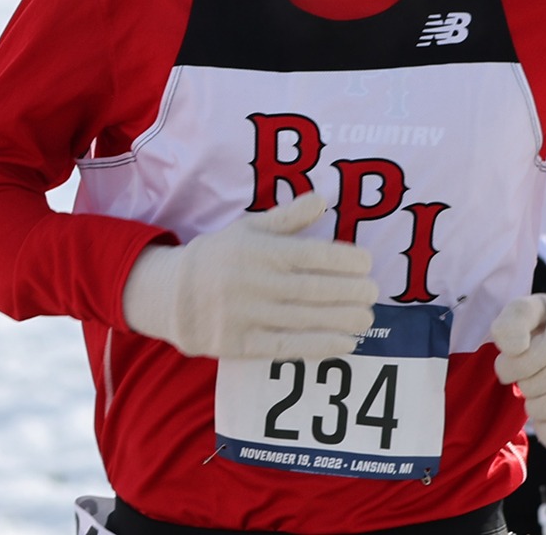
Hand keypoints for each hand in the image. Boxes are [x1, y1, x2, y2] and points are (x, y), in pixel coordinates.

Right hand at [121, 193, 377, 359]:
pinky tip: (345, 343)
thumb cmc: (220, 256)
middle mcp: (254, 283)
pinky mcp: (243, 344)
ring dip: (341, 319)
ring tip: (366, 318)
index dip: (342, 259)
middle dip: (348, 291)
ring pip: (303, 319)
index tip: (367, 262)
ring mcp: (248, 316)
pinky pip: (287, 347)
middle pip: (311, 289)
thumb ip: (287, 217)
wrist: (172, 295)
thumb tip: (323, 199)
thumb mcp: (248, 227)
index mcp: (258, 251)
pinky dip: (319, 346)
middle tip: (374, 292)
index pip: (308, 255)